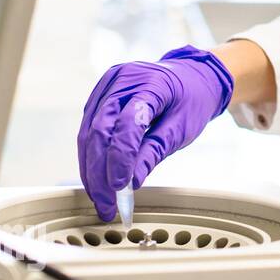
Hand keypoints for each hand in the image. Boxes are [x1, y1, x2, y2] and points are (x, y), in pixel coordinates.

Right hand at [77, 45, 233, 221]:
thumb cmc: (191, 100)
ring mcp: (108, 85)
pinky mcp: (99, 94)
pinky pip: (88, 128)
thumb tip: (131, 183)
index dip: (120, 158)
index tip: (120, 188)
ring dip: (90, 169)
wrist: (191, 76)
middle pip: (100, 130)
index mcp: (151, 82)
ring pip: (88, 132)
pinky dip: (90, 156)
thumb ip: (155, 152)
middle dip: (99, 172)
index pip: (128, 124)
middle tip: (107, 204)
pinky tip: (96, 179)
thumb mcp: (183, 127)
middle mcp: (123, 79)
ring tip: (100, 199)